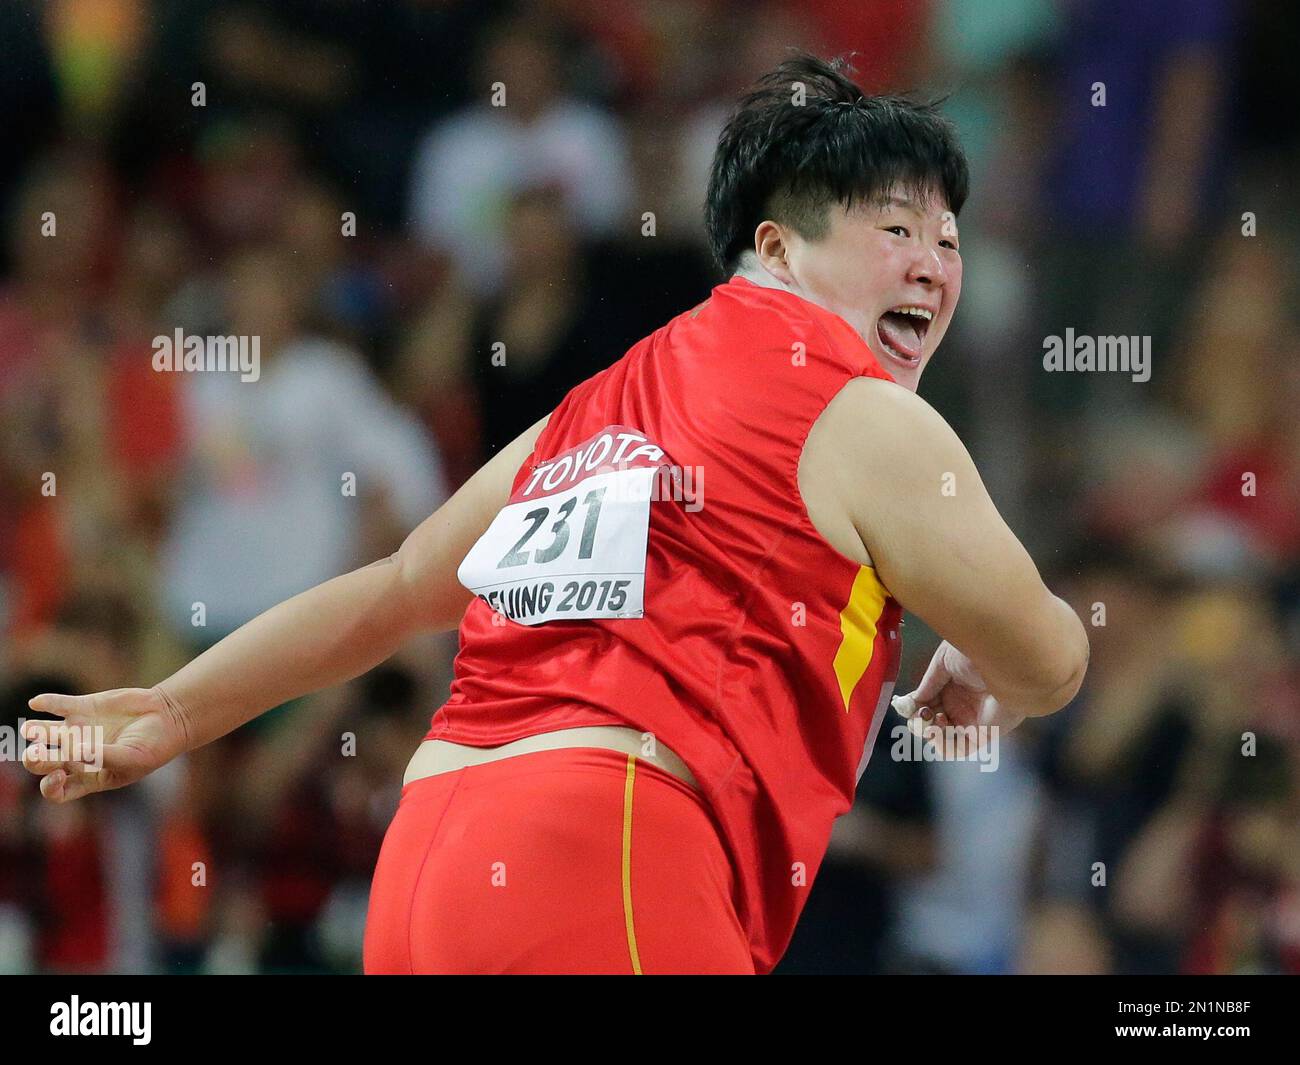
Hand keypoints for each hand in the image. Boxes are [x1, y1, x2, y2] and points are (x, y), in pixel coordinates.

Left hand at [21, 686, 192, 802]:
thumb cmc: (154, 746)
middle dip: (36, 759)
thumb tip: (71, 752)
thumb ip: (100, 756)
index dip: (50, 786)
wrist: (170, 716)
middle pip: (44, 762)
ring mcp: (79, 731)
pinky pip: (58, 705)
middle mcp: (78, 755)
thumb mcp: (130, 758)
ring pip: (45, 733)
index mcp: (89, 776)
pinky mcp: (84, 707)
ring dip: (34, 731)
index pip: (58, 790)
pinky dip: (46, 702)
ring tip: (31, 730)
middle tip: (38, 752)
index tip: (58, 775)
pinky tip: (37, 703)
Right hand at [891, 641, 1024, 757]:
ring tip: (928, 720)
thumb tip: (912, 702)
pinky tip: (936, 729)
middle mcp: (962, 705)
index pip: (929, 703)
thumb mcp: (944, 663)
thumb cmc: (979, 654)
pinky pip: (958, 749)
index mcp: (954, 686)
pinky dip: (942, 744)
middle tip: (917, 715)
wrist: (1008, 661)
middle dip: (919, 721)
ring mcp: (972, 721)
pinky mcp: (983, 735)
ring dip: (929, 733)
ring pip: (943, 738)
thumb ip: (928, 684)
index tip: (905, 705)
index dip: (915, 706)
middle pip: (933, 722)